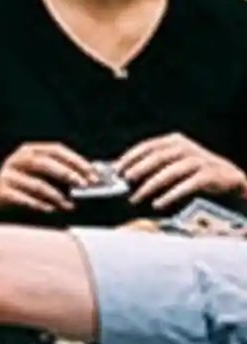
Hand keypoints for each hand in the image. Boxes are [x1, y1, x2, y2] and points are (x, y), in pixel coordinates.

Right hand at [0, 143, 92, 213]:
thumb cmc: (22, 184)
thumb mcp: (38, 172)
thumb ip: (60, 171)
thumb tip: (90, 177)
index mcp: (29, 150)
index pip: (56, 149)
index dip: (76, 160)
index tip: (92, 173)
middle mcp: (17, 159)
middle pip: (44, 162)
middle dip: (67, 173)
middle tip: (84, 185)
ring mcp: (8, 175)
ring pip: (36, 183)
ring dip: (56, 196)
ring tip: (69, 205)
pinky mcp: (2, 191)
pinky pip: (25, 199)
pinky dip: (40, 205)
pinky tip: (51, 210)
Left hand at [119, 133, 246, 210]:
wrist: (228, 176)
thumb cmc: (193, 170)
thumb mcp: (174, 161)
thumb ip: (153, 164)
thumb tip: (124, 173)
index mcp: (174, 140)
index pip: (147, 146)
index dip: (130, 157)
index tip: (116, 169)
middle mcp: (185, 147)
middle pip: (157, 157)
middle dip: (138, 170)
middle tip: (124, 182)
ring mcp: (198, 160)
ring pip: (169, 172)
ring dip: (150, 186)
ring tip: (137, 198)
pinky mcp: (208, 174)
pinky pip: (186, 185)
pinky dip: (170, 195)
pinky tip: (158, 203)